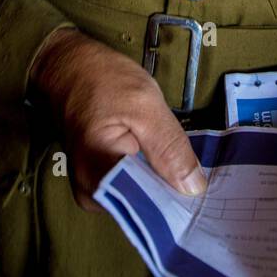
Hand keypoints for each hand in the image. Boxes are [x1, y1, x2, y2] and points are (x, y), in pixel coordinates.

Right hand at [30, 29, 206, 211]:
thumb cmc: (104, 80)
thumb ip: (169, 147)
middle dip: (175, 193)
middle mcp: (91, 194)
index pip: (149, 209)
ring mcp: (93, 190)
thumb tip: (194, 188)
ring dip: (164, 184)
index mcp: (98, 177)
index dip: (181, 203)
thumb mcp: (145, 105)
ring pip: (141, 198)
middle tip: (204, 178)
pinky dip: (152, 177)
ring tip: (186, 168)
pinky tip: (166, 164)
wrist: (70, 68)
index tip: (207, 195)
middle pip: (145, 207)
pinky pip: (133, 187)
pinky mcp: (99, 181)